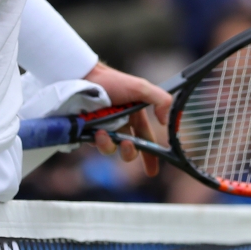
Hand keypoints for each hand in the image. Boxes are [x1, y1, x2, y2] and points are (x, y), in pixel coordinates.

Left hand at [83, 62, 172, 176]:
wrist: (85, 78)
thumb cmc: (113, 81)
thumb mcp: (141, 88)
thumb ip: (161, 100)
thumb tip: (165, 122)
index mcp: (135, 115)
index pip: (146, 138)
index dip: (151, 156)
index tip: (152, 172)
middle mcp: (120, 124)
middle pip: (129, 149)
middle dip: (130, 152)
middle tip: (128, 145)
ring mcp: (105, 129)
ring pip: (111, 149)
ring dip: (111, 145)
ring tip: (103, 134)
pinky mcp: (89, 133)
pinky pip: (96, 146)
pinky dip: (99, 142)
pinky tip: (97, 132)